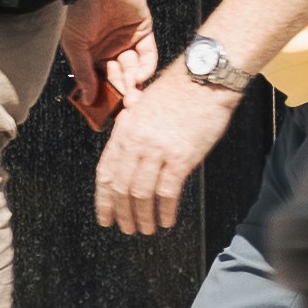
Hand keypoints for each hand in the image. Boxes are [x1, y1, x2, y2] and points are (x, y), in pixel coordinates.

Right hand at [62, 0, 156, 127]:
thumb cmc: (79, 7)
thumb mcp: (75, 44)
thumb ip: (83, 72)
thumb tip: (88, 99)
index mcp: (91, 54)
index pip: (99, 82)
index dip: (103, 98)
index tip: (106, 114)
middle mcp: (110, 50)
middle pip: (119, 79)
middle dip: (121, 92)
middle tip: (123, 104)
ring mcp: (127, 41)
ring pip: (134, 71)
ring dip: (132, 81)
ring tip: (128, 86)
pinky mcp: (144, 31)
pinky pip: (148, 56)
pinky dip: (145, 68)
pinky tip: (139, 76)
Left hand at [90, 54, 245, 239]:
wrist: (204, 78)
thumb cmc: (179, 89)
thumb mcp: (144, 104)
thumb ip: (134, 129)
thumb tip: (127, 152)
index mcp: (125, 128)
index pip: (105, 171)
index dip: (103, 199)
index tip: (104, 216)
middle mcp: (137, 141)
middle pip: (121, 187)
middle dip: (122, 213)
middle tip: (126, 229)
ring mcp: (157, 150)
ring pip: (141, 193)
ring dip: (143, 217)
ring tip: (146, 229)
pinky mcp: (180, 157)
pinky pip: (167, 192)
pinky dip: (165, 211)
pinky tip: (167, 220)